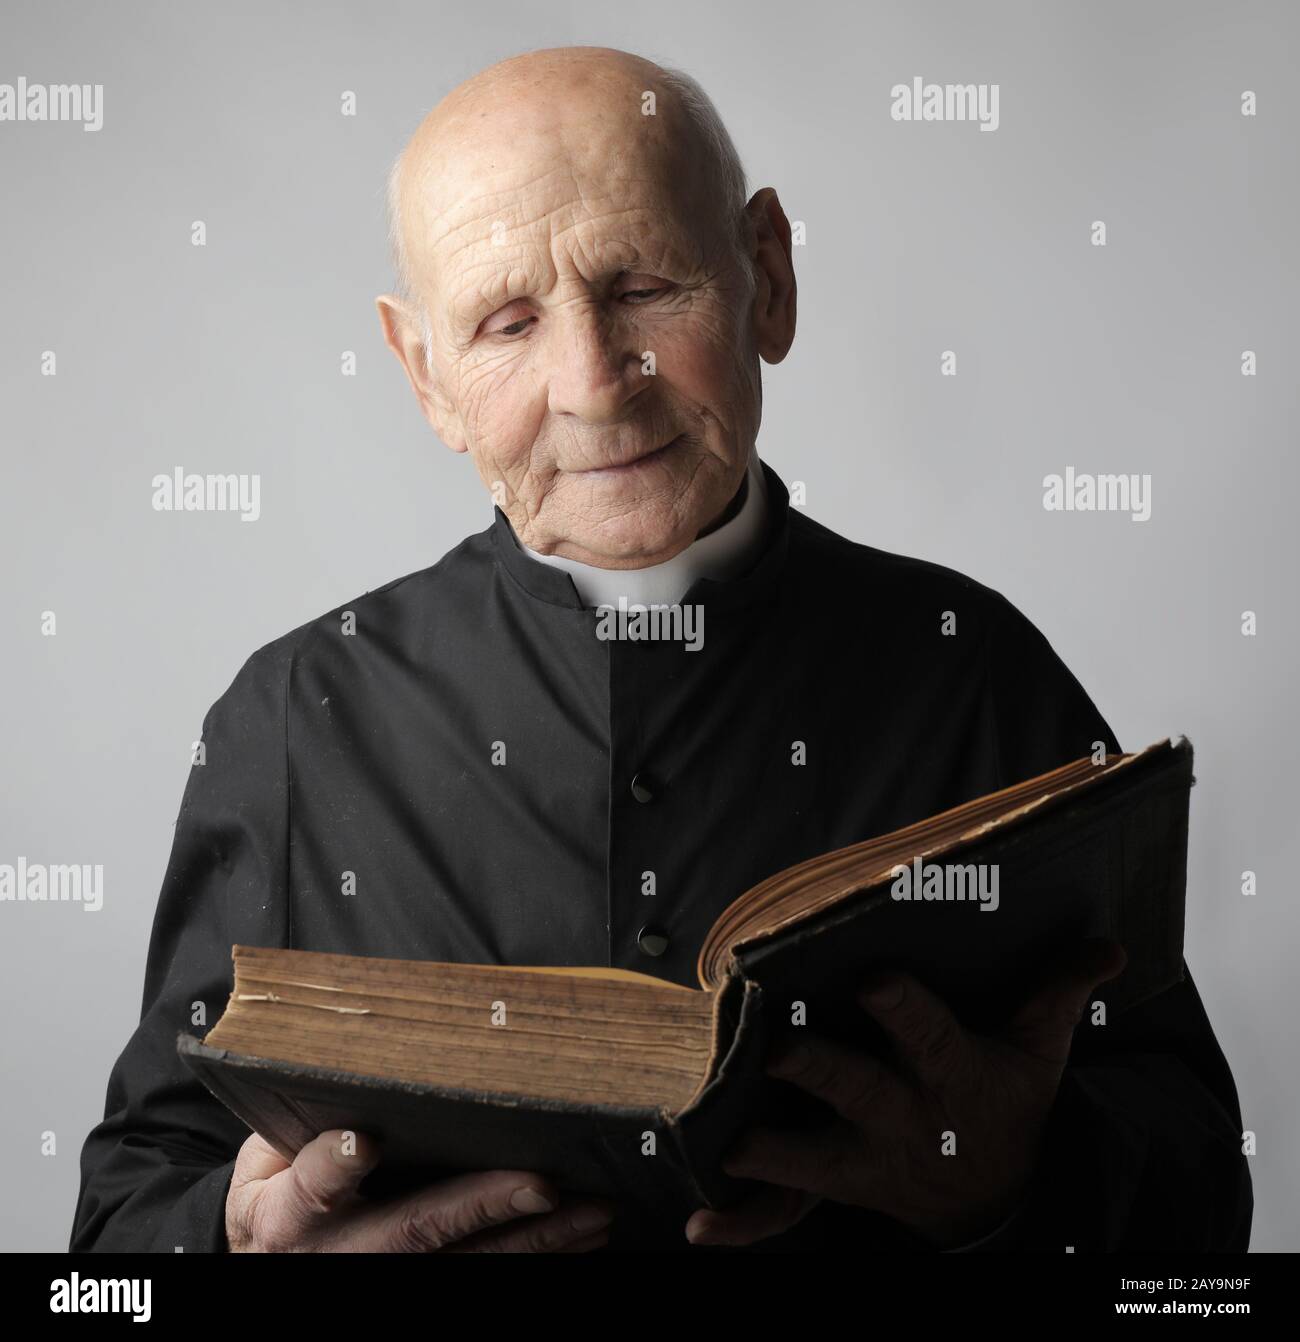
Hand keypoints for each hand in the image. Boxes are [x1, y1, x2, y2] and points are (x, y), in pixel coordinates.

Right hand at [225, 1129, 614, 1251]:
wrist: (270, 1262)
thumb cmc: (278, 1193)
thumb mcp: (266, 1157)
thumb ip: (309, 1115)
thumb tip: (359, 1050)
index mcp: (292, 1209)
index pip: (311, 1184)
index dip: (334, 1166)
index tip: (362, 1142)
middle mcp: (344, 1251)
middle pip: (417, 1230)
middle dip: (482, 1205)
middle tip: (540, 1184)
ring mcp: (388, 1276)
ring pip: (469, 1263)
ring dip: (537, 1239)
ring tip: (591, 1210)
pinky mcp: (422, 1285)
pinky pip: (486, 1277)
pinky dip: (540, 1257)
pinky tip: (583, 1239)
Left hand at [685, 938, 1126, 1247]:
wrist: (995, 1199)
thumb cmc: (1006, 1104)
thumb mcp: (1039, 1052)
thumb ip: (1061, 993)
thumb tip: (1110, 945)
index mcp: (951, 1073)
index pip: (927, 1035)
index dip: (901, 1008)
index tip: (872, 977)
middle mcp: (906, 1116)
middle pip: (859, 1091)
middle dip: (821, 1071)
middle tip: (780, 1050)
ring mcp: (870, 1157)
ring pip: (815, 1157)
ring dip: (775, 1151)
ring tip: (733, 1144)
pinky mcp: (841, 1188)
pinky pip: (789, 1211)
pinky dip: (745, 1224)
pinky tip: (703, 1226)